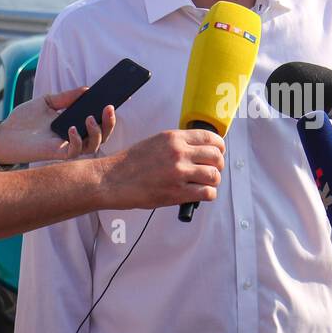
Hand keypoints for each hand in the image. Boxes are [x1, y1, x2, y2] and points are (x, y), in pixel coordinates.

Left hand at [0, 87, 115, 165]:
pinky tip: (72, 128)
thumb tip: (87, 89)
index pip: (98, 120)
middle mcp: (75, 138)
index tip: (121, 97)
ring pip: (94, 145)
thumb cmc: (24, 120)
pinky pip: (75, 151)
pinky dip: (77, 139)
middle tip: (109, 107)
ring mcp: (67, 147)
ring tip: (90, 117)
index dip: (110, 112)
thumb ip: (66, 97)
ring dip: (97, 131)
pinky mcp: (57, 155)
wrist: (4, 134)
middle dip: (109, 122)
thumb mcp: (47, 102)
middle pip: (103, 135)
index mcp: (75, 125)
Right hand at [99, 129, 225, 209]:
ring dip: (213, 181)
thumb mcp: (155, 142)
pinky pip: (207, 193)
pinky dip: (207, 194)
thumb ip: (177, 144)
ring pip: (214, 176)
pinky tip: (199, 194)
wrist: (113, 180)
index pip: (210, 138)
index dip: (218, 147)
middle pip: (216, 157)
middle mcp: (179, 152)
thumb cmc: (131, 163)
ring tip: (205, 184)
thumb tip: (198, 151)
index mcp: (174, 138)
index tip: (217, 153)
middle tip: (211, 171)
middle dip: (217, 165)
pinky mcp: (177, 192)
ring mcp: (179, 173)